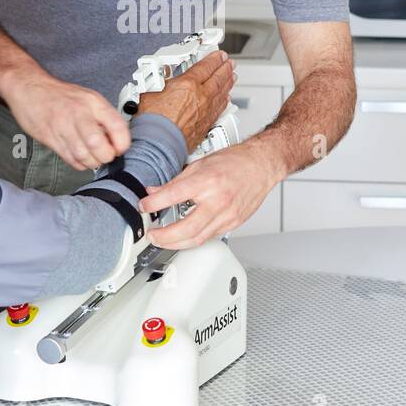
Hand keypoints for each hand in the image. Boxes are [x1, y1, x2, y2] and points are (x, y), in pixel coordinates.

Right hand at [2, 72, 130, 170]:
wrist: (29, 87)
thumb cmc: (61, 95)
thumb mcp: (87, 98)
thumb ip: (103, 117)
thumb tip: (117, 141)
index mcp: (93, 102)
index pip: (117, 127)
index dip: (122, 144)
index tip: (120, 148)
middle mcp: (79, 113)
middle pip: (99, 145)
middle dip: (105, 157)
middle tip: (104, 155)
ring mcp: (63, 126)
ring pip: (84, 155)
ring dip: (91, 162)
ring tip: (92, 157)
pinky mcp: (49, 137)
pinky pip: (70, 158)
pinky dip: (79, 163)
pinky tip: (79, 157)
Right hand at [137, 50, 235, 150]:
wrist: (159, 143)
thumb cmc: (153, 121)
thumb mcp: (151, 92)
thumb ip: (161, 85)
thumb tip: (159, 84)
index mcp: (188, 84)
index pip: (206, 66)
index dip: (214, 59)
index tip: (218, 55)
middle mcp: (201, 96)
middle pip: (218, 78)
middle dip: (225, 68)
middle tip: (229, 63)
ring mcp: (206, 111)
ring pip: (222, 93)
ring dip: (228, 83)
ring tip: (232, 77)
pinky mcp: (207, 124)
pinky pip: (220, 108)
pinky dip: (224, 101)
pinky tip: (226, 99)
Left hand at [138, 140, 284, 248]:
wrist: (261, 165)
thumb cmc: (235, 161)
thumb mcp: (200, 164)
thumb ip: (176, 181)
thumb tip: (155, 192)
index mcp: (207, 181)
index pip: (172, 196)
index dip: (153, 204)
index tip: (144, 207)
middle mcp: (218, 200)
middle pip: (186, 229)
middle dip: (164, 237)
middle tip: (152, 235)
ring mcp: (227, 215)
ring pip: (198, 239)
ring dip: (176, 243)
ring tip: (164, 240)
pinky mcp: (234, 223)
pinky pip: (210, 236)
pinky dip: (194, 238)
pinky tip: (185, 236)